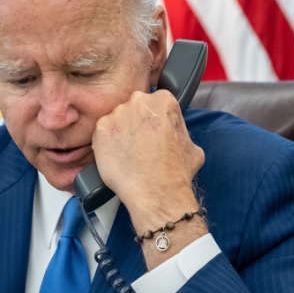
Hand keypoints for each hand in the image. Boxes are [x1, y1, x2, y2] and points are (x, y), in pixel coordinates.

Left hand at [92, 89, 206, 256]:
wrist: (156, 192)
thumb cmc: (175, 172)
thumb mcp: (192, 145)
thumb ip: (179, 130)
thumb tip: (175, 133)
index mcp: (163, 100)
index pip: (155, 102)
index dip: (153, 118)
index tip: (152, 131)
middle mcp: (139, 101)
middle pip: (134, 107)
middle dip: (135, 122)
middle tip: (139, 144)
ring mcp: (118, 114)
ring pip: (116, 119)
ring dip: (120, 132)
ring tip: (127, 154)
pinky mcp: (101, 129)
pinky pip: (101, 132)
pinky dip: (106, 144)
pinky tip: (116, 157)